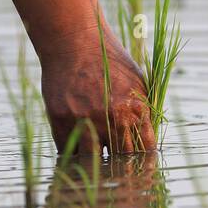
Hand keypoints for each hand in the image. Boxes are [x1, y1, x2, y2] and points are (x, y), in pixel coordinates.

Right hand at [40, 26, 156, 155]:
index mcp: (134, 110)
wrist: (75, 41)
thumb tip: (147, 143)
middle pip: (121, 159)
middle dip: (121, 164)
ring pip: (93, 160)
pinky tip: (78, 148)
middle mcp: (112, 118)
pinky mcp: (61, 119)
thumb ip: (143, 113)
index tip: (139, 165)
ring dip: (95, 162)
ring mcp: (84, 120)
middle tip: (118, 166)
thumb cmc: (109, 60)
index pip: (145, 150)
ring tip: (97, 159)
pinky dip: (74, 152)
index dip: (143, 161)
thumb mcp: (137, 83)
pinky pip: (68, 151)